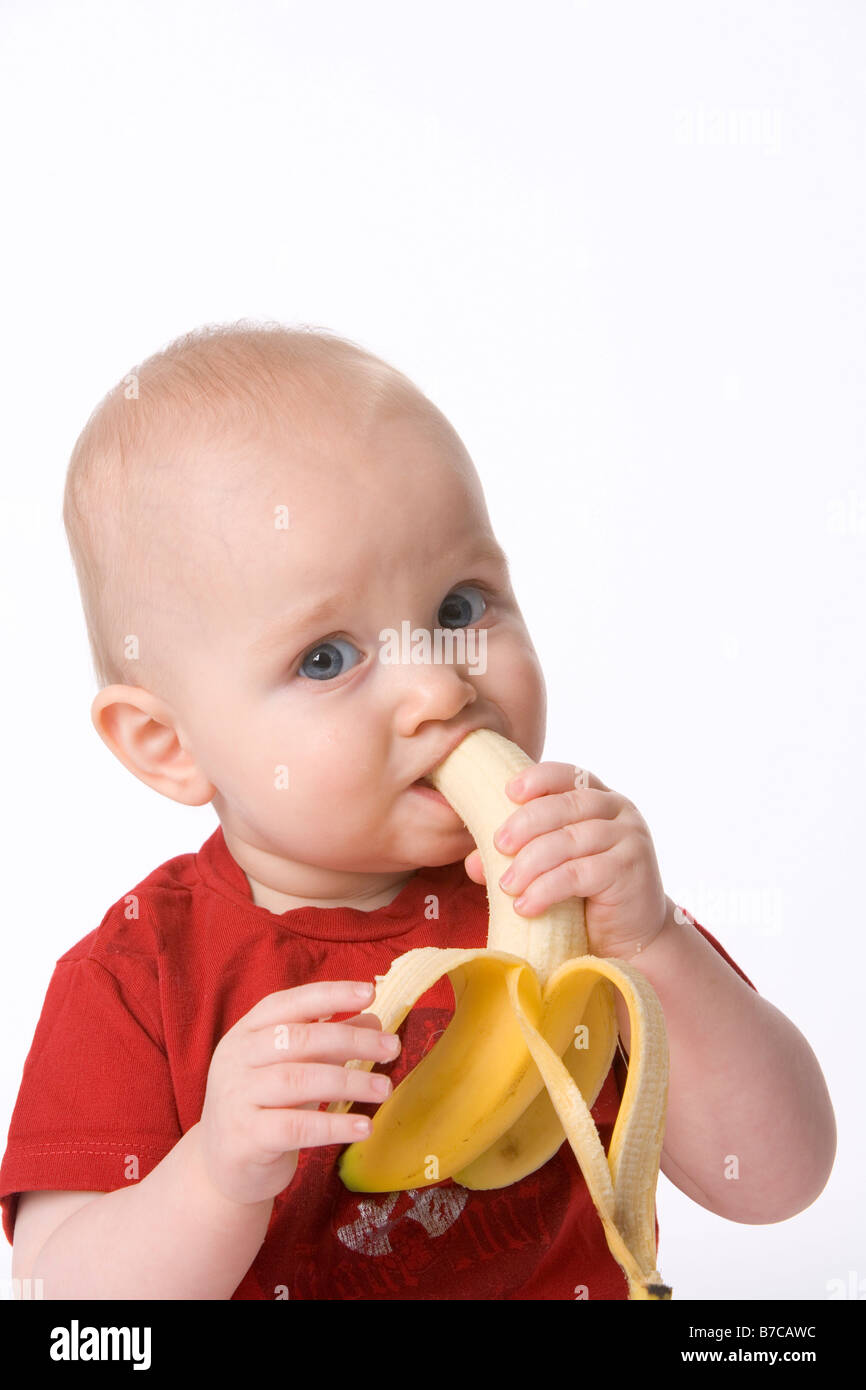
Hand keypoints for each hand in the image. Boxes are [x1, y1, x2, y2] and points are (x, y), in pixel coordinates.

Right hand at [198, 981, 400, 1205]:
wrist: (223, 1167)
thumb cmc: (265, 1107)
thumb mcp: (295, 1068)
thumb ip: (329, 1043)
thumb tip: (375, 1021)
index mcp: (246, 1032)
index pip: (289, 1003)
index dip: (330, 995)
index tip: (370, 992)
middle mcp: (236, 1059)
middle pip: (299, 1039)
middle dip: (351, 1040)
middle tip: (392, 1048)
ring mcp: (236, 1098)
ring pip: (300, 1080)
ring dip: (350, 1082)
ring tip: (384, 1088)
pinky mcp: (245, 1138)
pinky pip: (297, 1127)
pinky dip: (335, 1126)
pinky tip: (364, 1126)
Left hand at [463, 760, 668, 959]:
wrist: (632, 937)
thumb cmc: (587, 895)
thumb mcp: (551, 867)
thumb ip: (517, 856)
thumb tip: (472, 862)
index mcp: (600, 798)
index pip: (568, 775)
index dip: (538, 779)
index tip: (507, 792)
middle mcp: (619, 810)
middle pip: (565, 805)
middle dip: (525, 824)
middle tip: (497, 846)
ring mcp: (629, 837)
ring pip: (570, 840)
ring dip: (531, 863)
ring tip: (507, 886)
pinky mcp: (629, 870)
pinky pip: (579, 873)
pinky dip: (547, 889)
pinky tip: (526, 905)